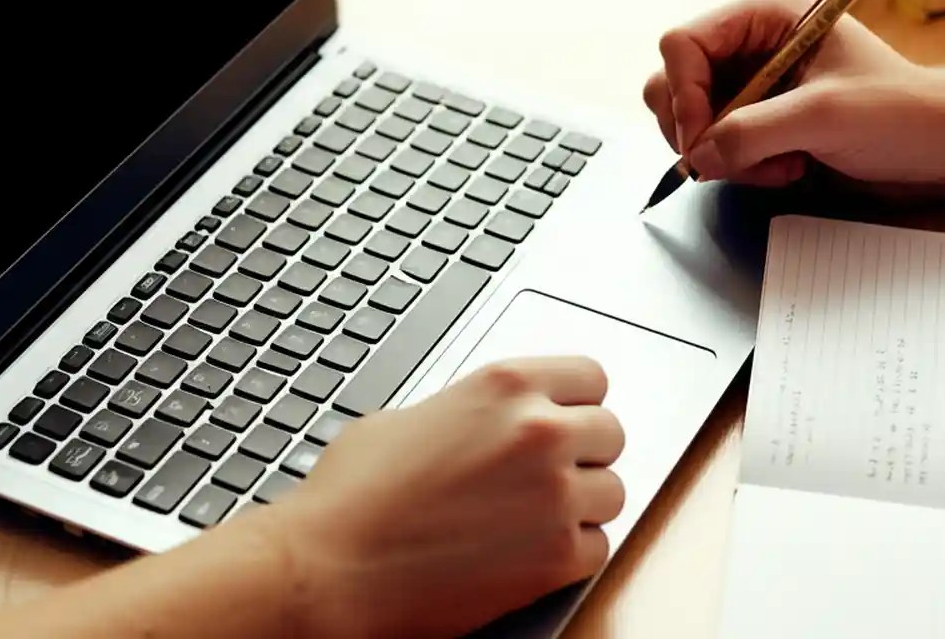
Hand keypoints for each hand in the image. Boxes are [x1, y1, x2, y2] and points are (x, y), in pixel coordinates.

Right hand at [256, 356, 625, 637]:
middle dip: (585, 455)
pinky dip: (571, 555)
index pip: (592, 377)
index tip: (570, 419)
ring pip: (613, 493)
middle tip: (551, 475)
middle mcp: (540, 432)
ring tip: (536, 518)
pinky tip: (530, 552)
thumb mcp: (411, 417)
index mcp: (506, 385)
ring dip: (583, 506)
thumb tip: (490, 422)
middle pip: (612, 433)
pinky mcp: (555, 557)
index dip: (579, 403)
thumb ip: (473, 412)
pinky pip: (598, 548)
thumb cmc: (353, 497)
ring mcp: (554, 495)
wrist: (331, 568)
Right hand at [642, 0, 944, 187]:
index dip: (682, 96)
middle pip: (675, 82)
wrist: (943, 145)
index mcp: (765, 12)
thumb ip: (751, 133)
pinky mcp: (761, 115)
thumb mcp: (822, 118)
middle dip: (699, 130)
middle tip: (735, 161)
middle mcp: (752, 39)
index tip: (701, 143)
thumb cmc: (901, 113)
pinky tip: (785, 168)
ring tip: (775, 165)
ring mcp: (754, 79)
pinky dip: (739, 165)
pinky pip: (718, 143)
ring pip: (692, 119)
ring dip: (724, 154)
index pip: (683, 45)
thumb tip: (696, 156)